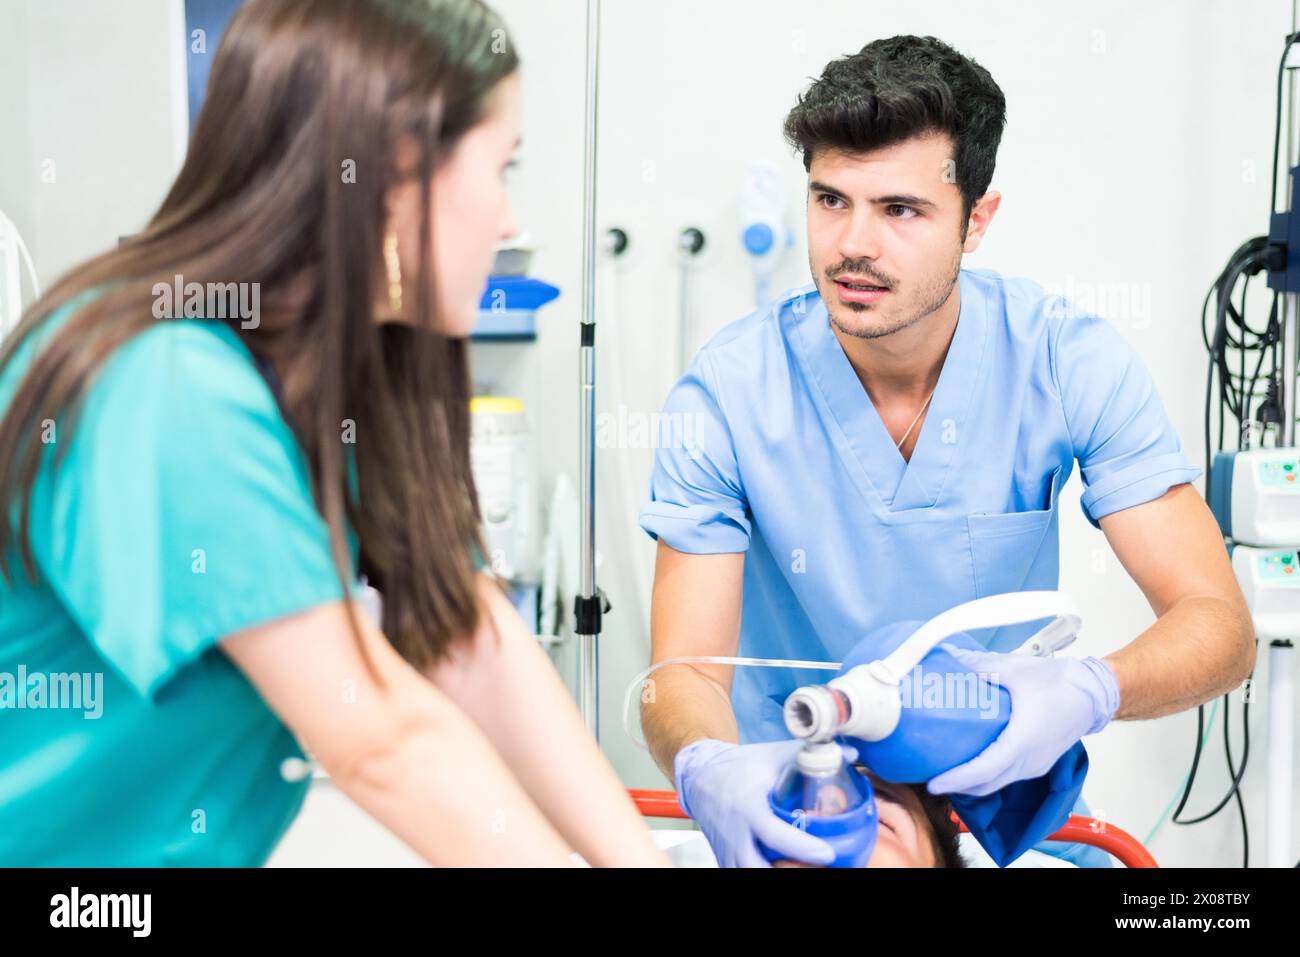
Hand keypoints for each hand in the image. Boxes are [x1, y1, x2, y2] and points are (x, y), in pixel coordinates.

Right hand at [674, 738, 853, 867]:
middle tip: (818, 868)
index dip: (801, 847)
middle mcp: (735, 832)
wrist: (699, 775)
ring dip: (775, 873)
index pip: (774, 833)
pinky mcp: (724, 858)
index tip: (827, 854)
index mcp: (748, 806)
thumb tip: (851, 753)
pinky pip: (743, 872)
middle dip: (787, 872)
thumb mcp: (772, 756)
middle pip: (757, 867)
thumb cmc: (738, 766)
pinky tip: (783, 867)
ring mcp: (727, 849)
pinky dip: (763, 872)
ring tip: (801, 868)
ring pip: (749, 873)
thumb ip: (809, 756)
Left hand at [925, 646, 1119, 797]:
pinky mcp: (1038, 763)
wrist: (1094, 693)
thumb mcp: (1014, 670)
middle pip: (987, 785)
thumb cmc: (1059, 683)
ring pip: (998, 784)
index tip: (933, 783)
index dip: (956, 779)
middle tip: (929, 777)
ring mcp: (1035, 766)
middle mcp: (1029, 761)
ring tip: (946, 772)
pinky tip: (972, 765)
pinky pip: (1008, 777)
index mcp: (1022, 742)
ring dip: (972, 783)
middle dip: (957, 785)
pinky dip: (987, 777)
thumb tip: (949, 656)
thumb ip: (979, 666)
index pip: (983, 771)